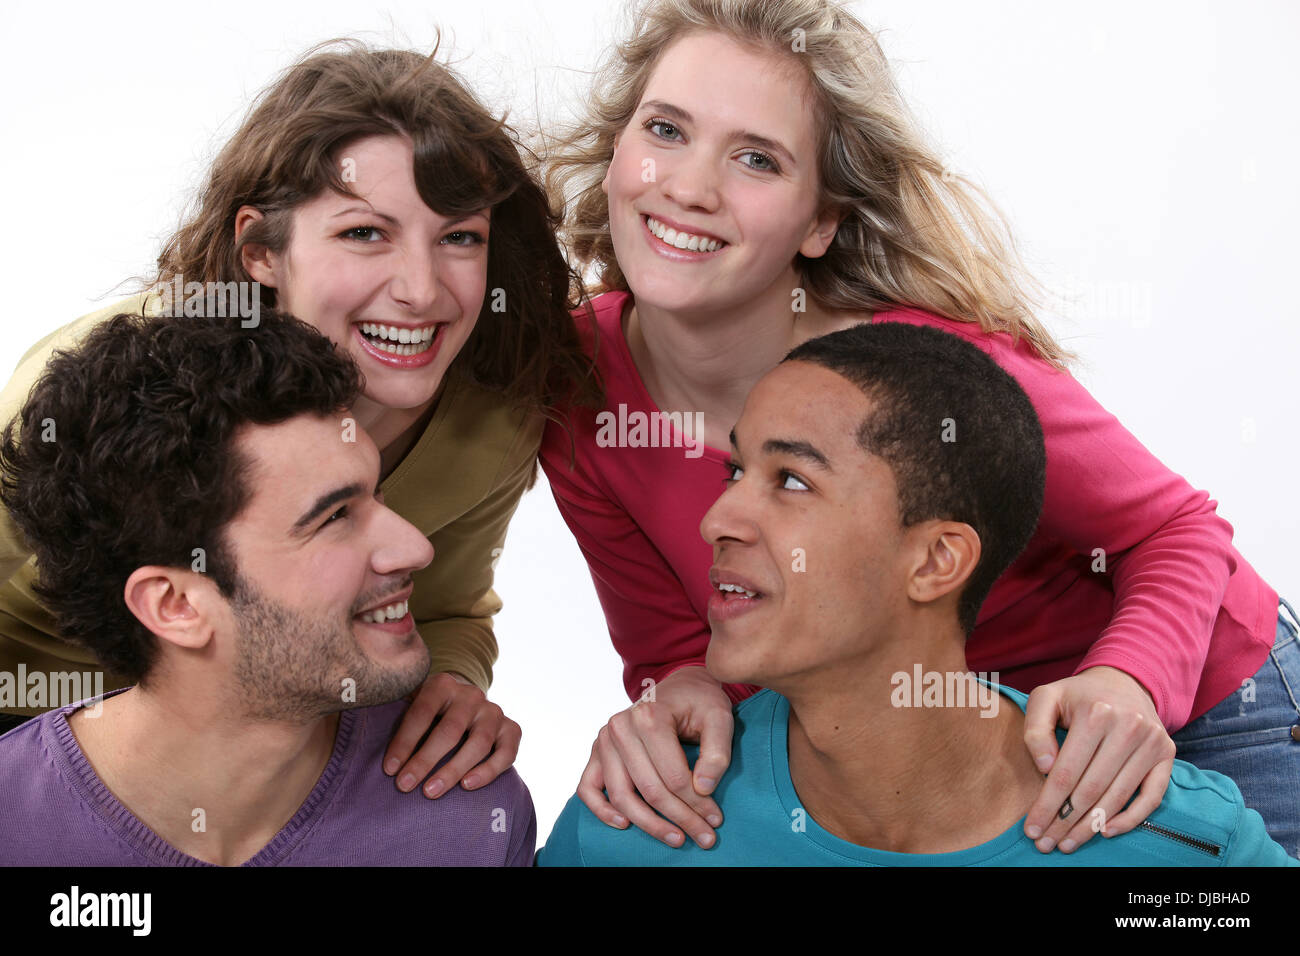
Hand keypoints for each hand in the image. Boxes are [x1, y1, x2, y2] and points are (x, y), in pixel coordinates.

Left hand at [382, 671, 521, 797]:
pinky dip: (489, 770)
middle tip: (406, 785)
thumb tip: (370, 749)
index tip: (389, 769)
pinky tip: (467, 786)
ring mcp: (494, 710)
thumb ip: (396, 718)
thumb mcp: (411, 706)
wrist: (462, 704)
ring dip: (454, 769)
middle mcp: (471, 694)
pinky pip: (507, 752)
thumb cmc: (428, 714)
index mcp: (442, 684)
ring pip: (479, 742)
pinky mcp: (511, 728)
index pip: (422, 712)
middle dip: (426, 760)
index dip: (404, 741)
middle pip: (451, 729)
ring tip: (431, 792)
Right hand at [578, 665, 733, 848]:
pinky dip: (602, 810)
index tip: (716, 820)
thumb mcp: (720, 718)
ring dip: (648, 824)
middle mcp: (620, 727)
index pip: (673, 775)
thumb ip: (717, 752)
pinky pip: (588, 788)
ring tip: (676, 838)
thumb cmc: (700, 702)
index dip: (697, 804)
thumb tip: (704, 789)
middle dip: (679, 819)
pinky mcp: (597, 752)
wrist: (680, 686)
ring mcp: (604, 740)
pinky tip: (626, 824)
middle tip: (704, 838)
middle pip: (648, 789)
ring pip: (620, 795)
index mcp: (649, 716)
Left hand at [1022, 666, 1175, 852]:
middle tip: (1046, 844)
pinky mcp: (1167, 754)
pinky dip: (1129, 819)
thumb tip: (1045, 767)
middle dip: (1065, 822)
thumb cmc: (1078, 696)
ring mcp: (1152, 742)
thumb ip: (1035, 729)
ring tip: (1068, 843)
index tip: (1031, 828)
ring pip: (1117, 797)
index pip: (1065, 772)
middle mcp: (1129, 727)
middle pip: (1091, 790)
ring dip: (1091, 827)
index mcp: (1096, 713)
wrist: (1124, 680)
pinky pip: (1151, 797)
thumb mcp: (1047, 698)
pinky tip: (1105, 832)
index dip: (1046, 805)